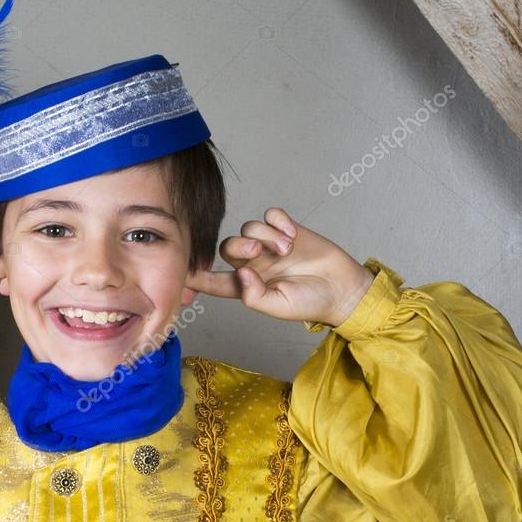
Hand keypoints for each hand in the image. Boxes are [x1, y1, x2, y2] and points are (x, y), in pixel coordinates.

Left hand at [185, 207, 374, 327]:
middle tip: (259, 252)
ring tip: (287, 249)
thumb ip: (254, 296)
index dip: (196, 276)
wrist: (342, 287)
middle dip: (241, 246)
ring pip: (249, 227)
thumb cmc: (310, 302)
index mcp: (246, 286)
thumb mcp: (279, 306)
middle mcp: (253, 263)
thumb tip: (241, 274)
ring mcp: (268, 245)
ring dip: (266, 235)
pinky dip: (277, 221)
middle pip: (229, 246)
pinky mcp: (286, 229)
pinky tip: (292, 234)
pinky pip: (270, 215)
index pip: (214, 280)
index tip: (179, 271)